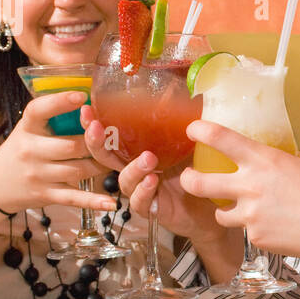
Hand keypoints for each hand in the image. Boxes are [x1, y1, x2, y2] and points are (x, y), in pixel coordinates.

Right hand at [0, 91, 113, 213]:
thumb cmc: (21, 151)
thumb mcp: (29, 130)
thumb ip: (54, 118)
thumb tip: (91, 102)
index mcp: (27, 128)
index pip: (38, 110)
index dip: (60, 102)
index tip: (82, 96)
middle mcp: (30, 150)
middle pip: (72, 145)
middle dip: (97, 142)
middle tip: (115, 138)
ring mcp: (38, 174)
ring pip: (79, 170)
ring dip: (101, 165)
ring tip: (115, 159)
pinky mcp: (45, 195)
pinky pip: (73, 198)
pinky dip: (93, 201)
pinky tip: (111, 203)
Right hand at [81, 106, 237, 248]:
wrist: (213, 200)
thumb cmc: (197, 167)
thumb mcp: (187, 139)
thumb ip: (178, 121)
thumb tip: (182, 90)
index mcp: (136, 150)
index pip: (109, 136)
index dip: (94, 124)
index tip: (86, 109)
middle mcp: (133, 169)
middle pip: (104, 157)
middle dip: (95, 142)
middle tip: (97, 128)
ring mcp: (140, 189)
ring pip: (124, 180)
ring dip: (133, 168)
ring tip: (149, 158)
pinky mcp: (150, 208)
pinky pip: (139, 201)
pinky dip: (144, 190)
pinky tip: (153, 181)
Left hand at [180, 120, 299, 262]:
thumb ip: (291, 162)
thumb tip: (289, 162)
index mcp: (265, 160)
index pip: (220, 138)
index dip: (199, 131)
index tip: (193, 130)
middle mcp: (250, 186)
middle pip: (198, 183)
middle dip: (188, 180)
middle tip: (189, 178)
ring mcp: (251, 215)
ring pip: (220, 215)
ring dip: (226, 212)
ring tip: (242, 211)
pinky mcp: (256, 239)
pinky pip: (248, 233)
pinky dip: (258, 230)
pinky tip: (278, 229)